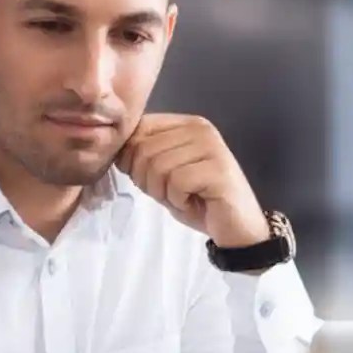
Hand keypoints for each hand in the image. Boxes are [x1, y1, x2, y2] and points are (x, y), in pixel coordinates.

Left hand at [116, 114, 269, 247]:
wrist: (235, 228)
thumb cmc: (197, 200)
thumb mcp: (162, 175)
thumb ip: (143, 156)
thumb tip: (117, 150)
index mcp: (185, 124)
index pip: (139, 128)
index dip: (131, 158)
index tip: (148, 178)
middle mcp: (199, 128)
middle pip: (144, 149)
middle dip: (147, 180)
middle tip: (170, 193)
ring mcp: (211, 146)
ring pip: (158, 166)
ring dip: (164, 192)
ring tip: (183, 197)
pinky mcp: (218, 168)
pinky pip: (176, 182)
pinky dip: (178, 200)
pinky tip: (194, 202)